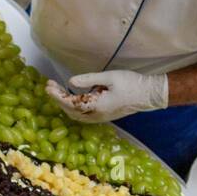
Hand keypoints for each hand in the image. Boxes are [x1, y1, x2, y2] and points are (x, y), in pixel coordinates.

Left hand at [45, 70, 167, 122]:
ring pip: (75, 115)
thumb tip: (70, 82)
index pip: (70, 103)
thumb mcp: (109, 77)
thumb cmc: (131, 83)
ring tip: (56, 91)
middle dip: (58, 99)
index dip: (57, 95)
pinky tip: (70, 98)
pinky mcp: (103, 116)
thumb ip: (89, 80)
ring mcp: (100, 118)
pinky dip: (73, 108)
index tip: (48, 86)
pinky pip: (82, 115)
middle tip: (49, 86)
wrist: (148, 95)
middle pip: (70, 110)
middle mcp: (96, 115)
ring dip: (64, 104)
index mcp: (97, 106)